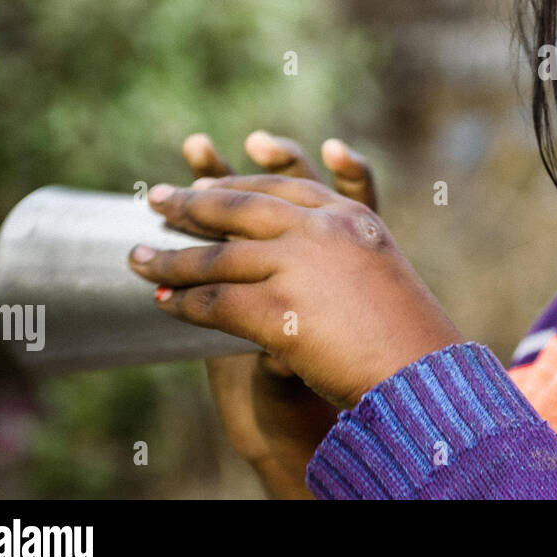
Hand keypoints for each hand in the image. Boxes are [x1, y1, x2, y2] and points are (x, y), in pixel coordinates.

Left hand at [131, 135, 462, 410]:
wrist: (419, 374)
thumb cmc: (404, 332)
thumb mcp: (375, 270)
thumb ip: (336, 253)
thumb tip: (289, 246)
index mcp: (349, 216)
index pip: (282, 187)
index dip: (237, 183)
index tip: (202, 182)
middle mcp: (322, 231)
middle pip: (241, 208)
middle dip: (192, 203)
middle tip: (156, 199)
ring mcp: (298, 267)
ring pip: (217, 256)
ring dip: (171, 258)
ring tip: (136, 257)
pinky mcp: (278, 310)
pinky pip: (216, 303)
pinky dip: (184, 303)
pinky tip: (164, 303)